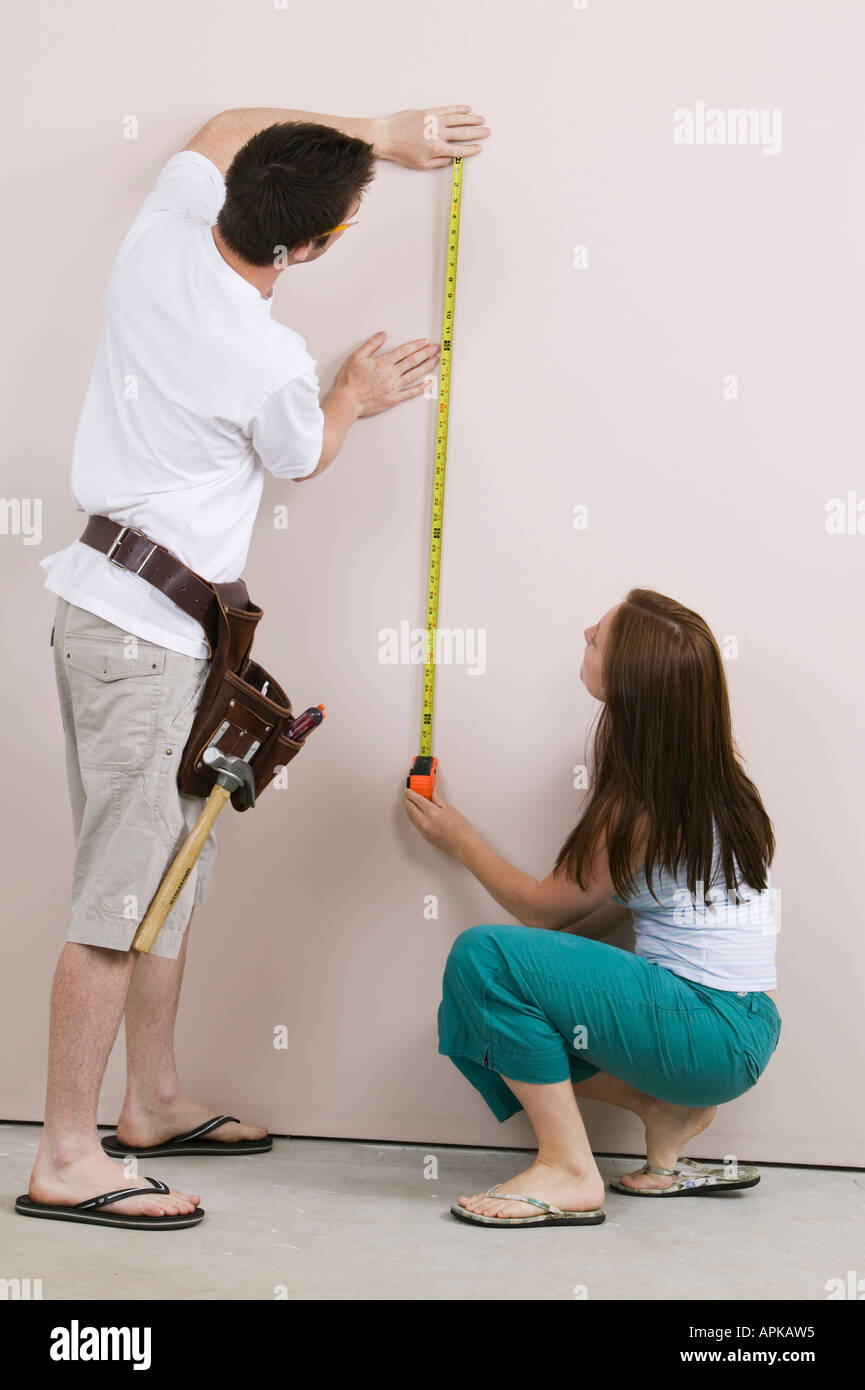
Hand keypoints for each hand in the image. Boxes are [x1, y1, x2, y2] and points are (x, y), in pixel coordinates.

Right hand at [334, 332, 440, 417]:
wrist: (347, 400)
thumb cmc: (349, 380)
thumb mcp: (356, 356)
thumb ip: (371, 345)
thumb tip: (382, 335)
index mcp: (383, 362)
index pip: (404, 351)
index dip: (417, 345)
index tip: (425, 342)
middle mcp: (391, 374)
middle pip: (412, 361)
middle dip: (426, 353)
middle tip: (436, 348)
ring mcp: (394, 387)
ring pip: (414, 375)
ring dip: (426, 366)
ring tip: (436, 360)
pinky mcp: (393, 399)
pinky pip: (410, 393)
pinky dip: (420, 388)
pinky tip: (428, 383)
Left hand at [373, 106, 489, 169]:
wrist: (387, 136)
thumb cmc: (401, 152)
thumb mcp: (421, 165)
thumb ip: (438, 163)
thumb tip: (451, 160)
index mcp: (437, 149)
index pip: (460, 150)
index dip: (471, 149)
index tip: (479, 147)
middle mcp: (438, 134)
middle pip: (463, 133)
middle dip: (477, 133)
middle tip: (487, 132)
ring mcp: (434, 121)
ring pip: (458, 118)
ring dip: (471, 119)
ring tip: (481, 119)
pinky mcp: (429, 112)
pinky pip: (448, 109)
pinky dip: (458, 109)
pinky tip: (466, 109)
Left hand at [403, 787, 475, 856]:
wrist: (463, 844)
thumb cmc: (461, 829)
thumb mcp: (450, 809)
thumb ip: (438, 800)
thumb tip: (432, 794)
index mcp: (432, 813)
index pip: (417, 800)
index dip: (411, 793)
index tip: (408, 790)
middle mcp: (425, 822)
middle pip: (410, 808)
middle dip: (407, 800)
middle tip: (407, 795)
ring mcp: (423, 830)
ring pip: (410, 817)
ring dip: (408, 808)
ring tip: (410, 802)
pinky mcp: (424, 836)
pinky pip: (414, 823)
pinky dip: (413, 816)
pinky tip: (415, 813)